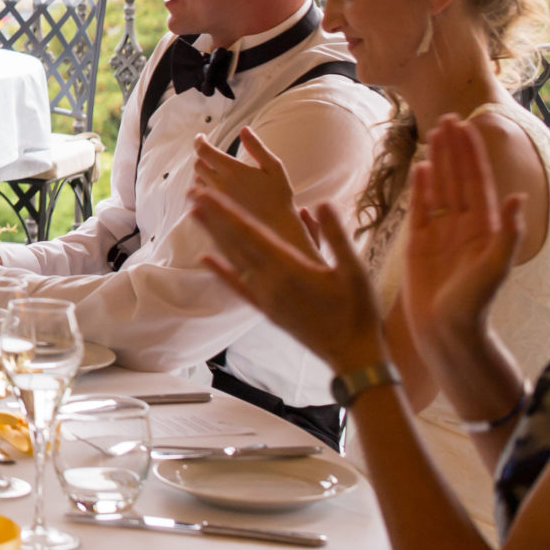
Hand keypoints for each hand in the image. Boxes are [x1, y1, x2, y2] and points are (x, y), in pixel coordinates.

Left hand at [191, 129, 312, 255]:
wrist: (277, 229)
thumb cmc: (279, 197)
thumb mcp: (274, 168)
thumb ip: (257, 147)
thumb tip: (244, 129)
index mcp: (231, 169)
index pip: (203, 150)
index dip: (199, 141)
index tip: (201, 138)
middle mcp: (218, 183)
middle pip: (198, 165)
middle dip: (203, 158)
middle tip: (213, 157)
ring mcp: (214, 199)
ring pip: (198, 181)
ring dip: (203, 175)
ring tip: (218, 175)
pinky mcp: (213, 212)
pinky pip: (200, 198)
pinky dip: (204, 191)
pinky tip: (216, 192)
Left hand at [192, 191, 388, 373]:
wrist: (352, 356)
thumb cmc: (358, 312)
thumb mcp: (355, 271)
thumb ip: (336, 236)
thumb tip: (321, 202)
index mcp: (290, 268)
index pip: (250, 233)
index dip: (226, 212)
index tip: (207, 194)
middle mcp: (270, 282)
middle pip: (235, 243)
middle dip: (213, 217)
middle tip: (191, 193)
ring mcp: (265, 297)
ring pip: (233, 260)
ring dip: (213, 236)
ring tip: (194, 215)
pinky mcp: (266, 309)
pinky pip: (238, 286)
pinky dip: (220, 271)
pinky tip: (205, 259)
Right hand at [404, 114, 525, 354]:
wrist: (446, 333)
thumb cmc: (474, 305)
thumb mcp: (495, 269)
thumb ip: (508, 234)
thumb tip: (516, 196)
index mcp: (485, 229)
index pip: (477, 183)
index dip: (472, 154)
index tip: (465, 127)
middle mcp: (464, 227)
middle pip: (458, 179)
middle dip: (454, 150)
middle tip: (447, 119)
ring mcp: (441, 234)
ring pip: (439, 189)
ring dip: (437, 162)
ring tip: (433, 135)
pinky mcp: (419, 244)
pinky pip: (420, 210)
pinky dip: (420, 188)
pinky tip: (420, 168)